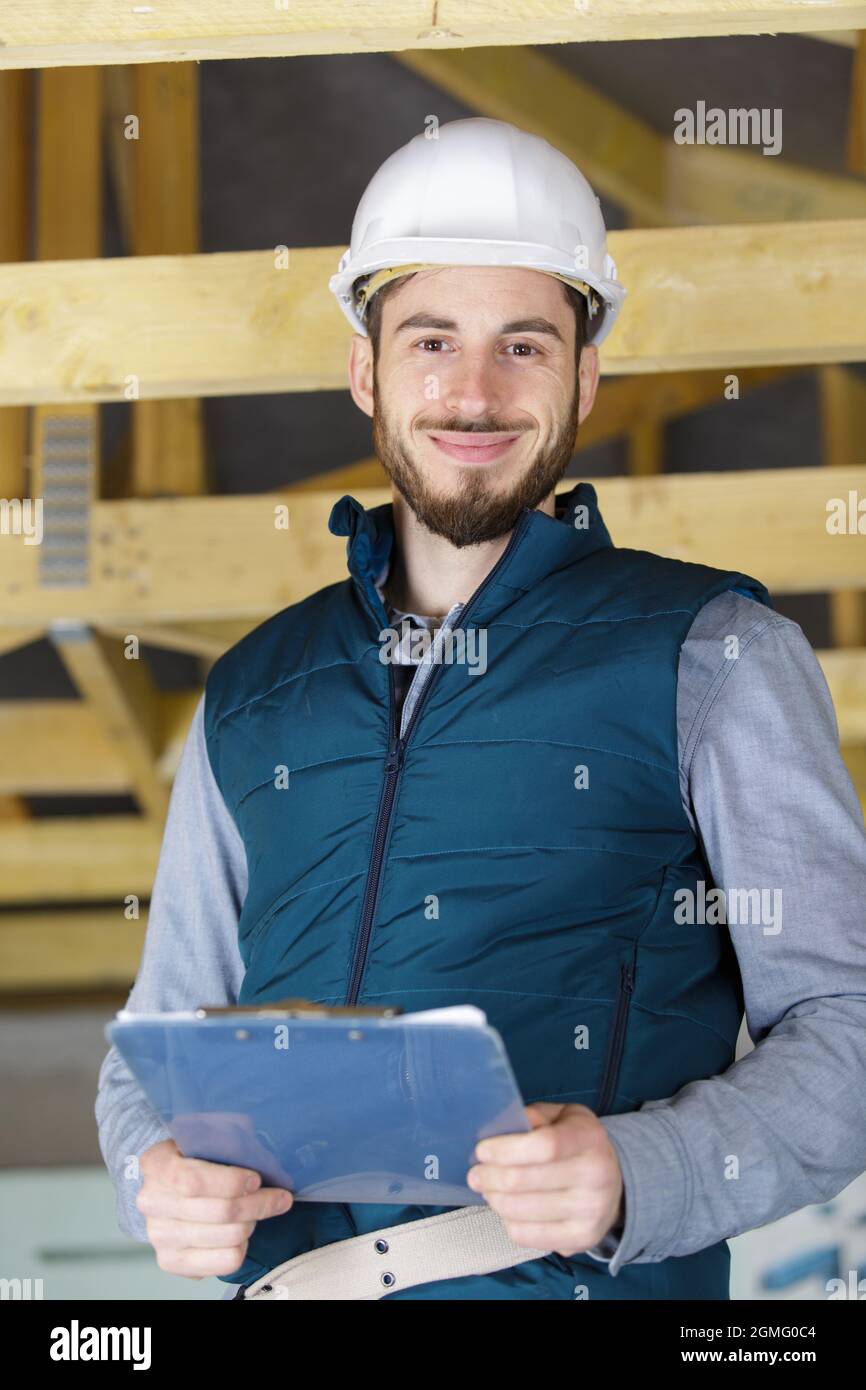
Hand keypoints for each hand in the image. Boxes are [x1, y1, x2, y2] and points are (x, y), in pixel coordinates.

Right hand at [136, 1139, 293, 1278]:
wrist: (165, 1188)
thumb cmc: (192, 1158)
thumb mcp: (200, 1137)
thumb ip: (223, 1140)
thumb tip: (261, 1152)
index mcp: (156, 1164)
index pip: (193, 1181)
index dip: (231, 1182)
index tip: (256, 1178)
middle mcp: (152, 1202)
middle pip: (219, 1212)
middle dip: (258, 1204)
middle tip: (280, 1197)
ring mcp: (159, 1235)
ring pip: (228, 1237)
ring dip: (253, 1222)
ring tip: (258, 1211)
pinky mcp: (172, 1261)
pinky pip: (225, 1261)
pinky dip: (243, 1246)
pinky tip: (242, 1233)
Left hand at [466, 1102, 623, 1256]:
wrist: (614, 1184)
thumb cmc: (577, 1144)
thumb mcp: (562, 1116)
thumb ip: (534, 1116)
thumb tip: (505, 1128)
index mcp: (589, 1137)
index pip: (544, 1146)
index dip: (506, 1149)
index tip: (482, 1151)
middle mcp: (597, 1175)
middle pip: (524, 1181)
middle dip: (490, 1177)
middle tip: (476, 1174)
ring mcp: (592, 1211)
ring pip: (521, 1211)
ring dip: (495, 1200)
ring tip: (489, 1190)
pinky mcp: (582, 1239)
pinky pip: (527, 1236)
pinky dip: (508, 1222)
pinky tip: (508, 1209)